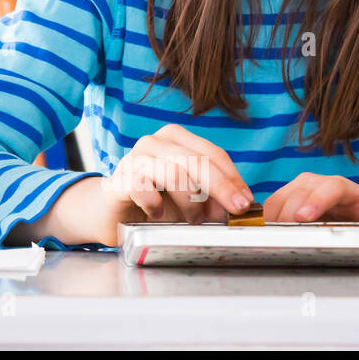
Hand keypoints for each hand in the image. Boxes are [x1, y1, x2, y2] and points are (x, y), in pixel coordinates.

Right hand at [99, 123, 254, 231]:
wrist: (112, 211)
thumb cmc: (156, 200)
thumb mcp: (190, 195)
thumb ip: (213, 195)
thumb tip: (241, 205)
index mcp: (175, 138)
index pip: (212, 153)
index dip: (233, 178)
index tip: (246, 202)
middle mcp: (154, 142)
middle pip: (196, 160)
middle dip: (220, 187)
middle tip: (234, 210)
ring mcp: (134, 158)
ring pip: (173, 173)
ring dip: (190, 202)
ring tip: (194, 220)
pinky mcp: (119, 179)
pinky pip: (142, 188)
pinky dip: (156, 204)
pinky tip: (158, 214)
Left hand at [262, 173, 358, 222]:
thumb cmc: (345, 224)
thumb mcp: (314, 227)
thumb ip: (291, 227)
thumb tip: (264, 237)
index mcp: (310, 192)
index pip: (286, 194)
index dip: (273, 209)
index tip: (264, 227)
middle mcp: (330, 188)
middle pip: (306, 186)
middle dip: (290, 205)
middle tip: (282, 224)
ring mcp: (357, 194)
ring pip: (336, 185)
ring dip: (318, 199)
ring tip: (305, 216)